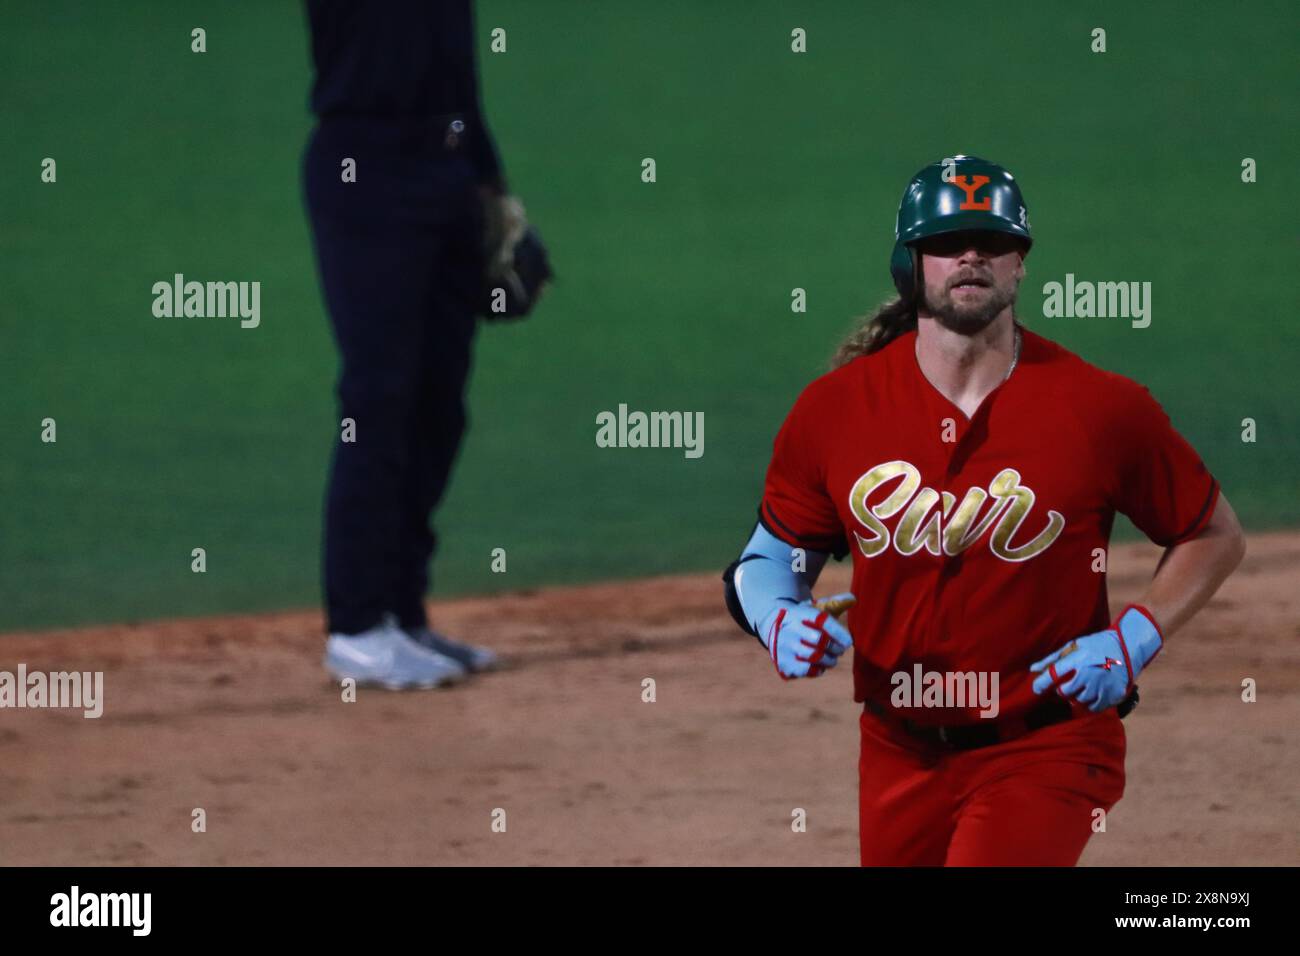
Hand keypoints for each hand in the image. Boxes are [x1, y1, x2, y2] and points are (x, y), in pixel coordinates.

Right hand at [759, 593, 854, 679]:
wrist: (770, 627)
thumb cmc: (802, 619)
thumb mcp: (814, 608)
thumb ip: (834, 604)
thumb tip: (853, 599)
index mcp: (801, 613)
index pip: (823, 621)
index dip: (839, 632)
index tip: (849, 641)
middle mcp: (791, 629)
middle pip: (820, 641)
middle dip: (835, 648)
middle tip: (840, 650)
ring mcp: (785, 646)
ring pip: (814, 657)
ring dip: (829, 660)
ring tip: (832, 659)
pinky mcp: (783, 662)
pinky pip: (806, 670)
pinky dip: (817, 670)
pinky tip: (820, 666)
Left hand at [1030, 605, 1162, 711]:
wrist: (1128, 648)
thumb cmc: (1096, 644)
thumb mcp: (1074, 645)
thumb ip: (1053, 658)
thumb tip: (1033, 669)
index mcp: (1077, 660)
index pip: (1053, 675)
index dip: (1041, 684)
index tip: (1036, 689)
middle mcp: (1088, 675)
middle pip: (1064, 692)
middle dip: (1062, 689)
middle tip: (1067, 684)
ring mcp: (1101, 686)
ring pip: (1079, 700)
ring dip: (1076, 696)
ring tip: (1083, 686)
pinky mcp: (1112, 695)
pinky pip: (1094, 707)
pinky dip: (1090, 703)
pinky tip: (1092, 694)